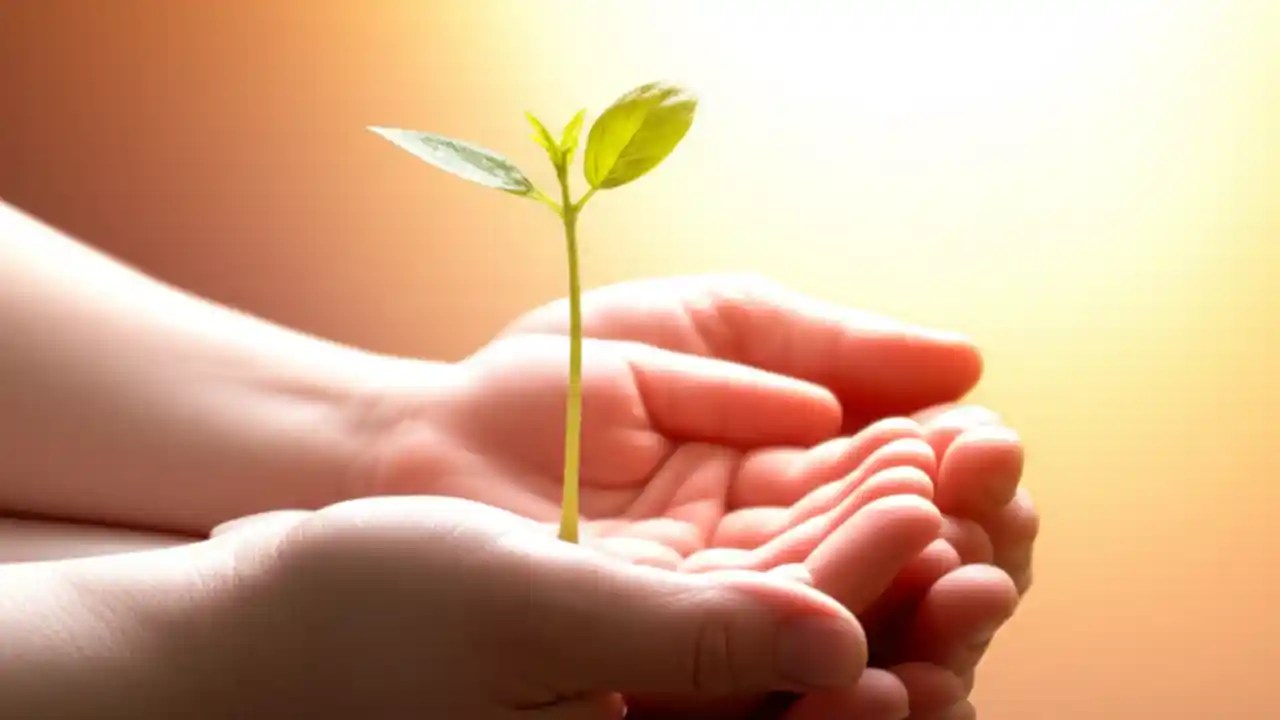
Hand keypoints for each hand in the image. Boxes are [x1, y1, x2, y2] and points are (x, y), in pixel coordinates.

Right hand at [198, 496, 918, 718]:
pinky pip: (744, 592)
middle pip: (825, 660)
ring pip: (796, 620)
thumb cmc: (374, 622)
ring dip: (867, 545)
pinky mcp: (641, 645)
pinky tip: (843, 464)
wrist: (279, 626)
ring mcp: (660, 689)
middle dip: (906, 574)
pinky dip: (798, 532)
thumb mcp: (534, 611)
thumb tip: (845, 642)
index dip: (881, 591)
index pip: (805, 679)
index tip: (944, 503)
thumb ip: (691, 636)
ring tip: (931, 459)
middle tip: (982, 485)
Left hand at [499, 274, 1038, 715]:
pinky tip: (872, 661)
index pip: (905, 476)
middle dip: (956, 555)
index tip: (996, 448)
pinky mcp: (673, 662)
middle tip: (996, 535)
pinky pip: (762, 676)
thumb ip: (819, 341)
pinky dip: (821, 667)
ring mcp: (726, 612)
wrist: (429, 439)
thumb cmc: (552, 371)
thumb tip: (967, 361)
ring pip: (847, 626)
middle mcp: (774, 549)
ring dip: (912, 620)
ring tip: (962, 596)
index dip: (958, 468)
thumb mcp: (704, 326)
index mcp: (791, 467)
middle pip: (895, 565)